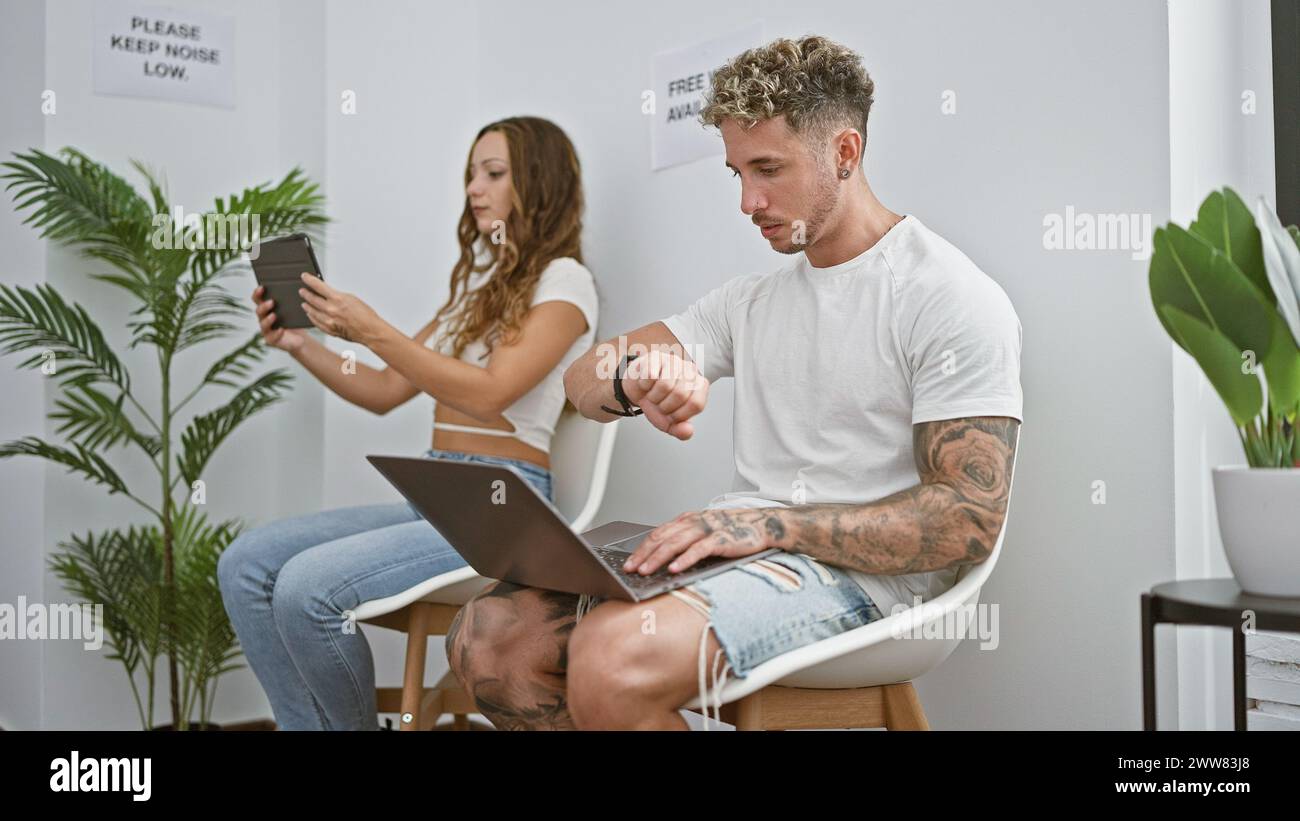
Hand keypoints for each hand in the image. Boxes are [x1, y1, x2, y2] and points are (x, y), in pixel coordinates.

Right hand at [253, 285, 305, 351]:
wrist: (299, 338)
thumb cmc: (294, 320)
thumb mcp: (293, 308)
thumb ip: (290, 298)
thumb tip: (298, 285)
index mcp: (266, 308)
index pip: (257, 299)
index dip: (257, 293)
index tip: (262, 287)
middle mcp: (263, 318)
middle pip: (259, 310)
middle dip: (264, 306)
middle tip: (271, 302)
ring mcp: (266, 329)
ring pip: (263, 324)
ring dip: (268, 319)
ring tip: (274, 315)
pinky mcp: (271, 340)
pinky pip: (271, 337)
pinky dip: (276, 333)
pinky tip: (281, 329)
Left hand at [297, 272, 385, 345]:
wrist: (370, 331)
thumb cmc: (366, 315)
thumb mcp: (351, 298)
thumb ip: (337, 295)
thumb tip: (327, 293)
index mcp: (337, 299)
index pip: (318, 285)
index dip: (309, 279)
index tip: (304, 276)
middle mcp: (331, 310)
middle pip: (312, 299)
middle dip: (305, 293)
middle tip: (301, 291)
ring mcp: (329, 321)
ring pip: (312, 312)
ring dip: (307, 306)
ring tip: (304, 303)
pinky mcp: (330, 330)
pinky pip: (316, 323)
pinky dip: (312, 318)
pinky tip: (310, 315)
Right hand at [621, 349, 709, 440]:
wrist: (637, 391)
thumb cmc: (656, 403)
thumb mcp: (668, 422)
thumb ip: (680, 430)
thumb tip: (687, 431)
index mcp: (698, 386)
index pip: (696, 404)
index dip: (680, 415)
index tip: (672, 415)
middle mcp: (689, 371)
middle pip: (680, 395)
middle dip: (664, 406)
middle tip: (659, 403)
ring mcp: (673, 361)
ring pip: (665, 385)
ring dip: (653, 396)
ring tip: (652, 394)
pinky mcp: (656, 357)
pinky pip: (650, 375)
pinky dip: (644, 385)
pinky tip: (646, 383)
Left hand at [621, 508, 782, 574]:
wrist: (764, 525)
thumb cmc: (734, 531)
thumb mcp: (706, 531)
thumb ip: (687, 539)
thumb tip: (665, 558)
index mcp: (688, 520)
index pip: (658, 533)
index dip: (642, 548)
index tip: (629, 562)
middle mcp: (694, 522)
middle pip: (662, 537)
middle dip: (644, 554)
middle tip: (630, 568)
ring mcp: (708, 529)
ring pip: (676, 542)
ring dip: (658, 558)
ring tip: (646, 571)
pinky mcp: (721, 539)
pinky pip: (699, 549)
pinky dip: (684, 559)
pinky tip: (674, 569)